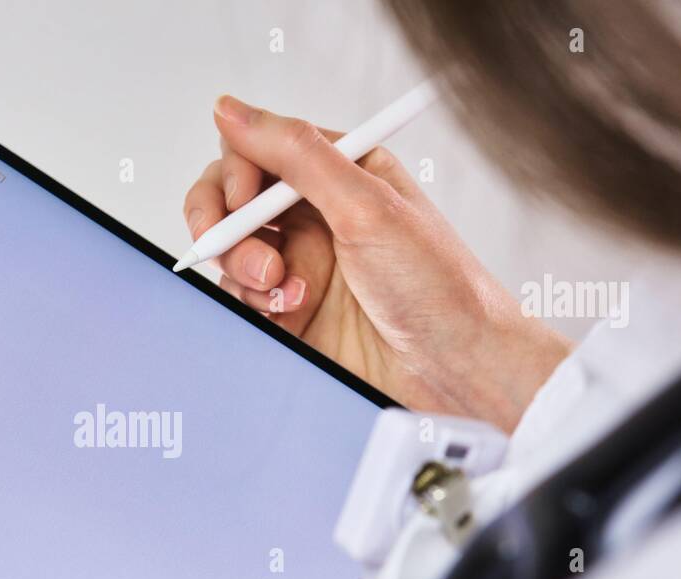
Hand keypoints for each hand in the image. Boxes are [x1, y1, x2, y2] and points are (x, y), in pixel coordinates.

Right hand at [185, 95, 571, 432]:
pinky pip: (242, 299)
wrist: (454, 366)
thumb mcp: (366, 205)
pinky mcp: (291, 311)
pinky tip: (294, 313)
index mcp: (339, 173)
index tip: (242, 203)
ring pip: (231, 253)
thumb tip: (230, 109)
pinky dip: (256, 306)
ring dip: (246, 271)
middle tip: (245, 252)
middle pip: (231, 202)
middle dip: (226, 227)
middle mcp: (315, 215)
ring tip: (287, 291)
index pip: (257, 152)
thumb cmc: (436, 285)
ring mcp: (301, 264)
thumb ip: (295, 154)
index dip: (237, 175)